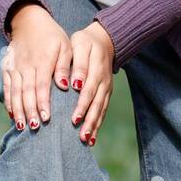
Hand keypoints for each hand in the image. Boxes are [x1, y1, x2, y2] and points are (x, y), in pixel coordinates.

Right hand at [2, 4, 71, 130]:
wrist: (29, 21)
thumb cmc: (52, 36)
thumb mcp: (65, 46)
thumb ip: (65, 66)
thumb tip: (64, 85)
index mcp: (43, 60)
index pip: (41, 85)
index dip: (43, 102)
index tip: (46, 118)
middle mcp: (26, 65)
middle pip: (26, 91)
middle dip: (29, 110)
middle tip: (34, 127)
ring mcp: (15, 67)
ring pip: (15, 91)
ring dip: (18, 110)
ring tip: (22, 127)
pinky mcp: (8, 68)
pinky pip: (6, 86)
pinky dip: (9, 101)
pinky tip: (12, 114)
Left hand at [68, 21, 114, 144]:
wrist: (105, 40)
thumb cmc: (85, 42)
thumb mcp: (80, 44)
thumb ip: (79, 63)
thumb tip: (75, 83)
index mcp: (96, 69)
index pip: (89, 90)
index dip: (82, 105)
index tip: (74, 119)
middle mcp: (104, 81)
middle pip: (97, 104)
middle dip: (89, 121)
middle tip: (80, 136)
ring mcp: (107, 88)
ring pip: (101, 110)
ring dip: (94, 126)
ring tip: (86, 141)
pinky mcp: (107, 93)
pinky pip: (103, 110)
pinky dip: (98, 124)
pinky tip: (92, 138)